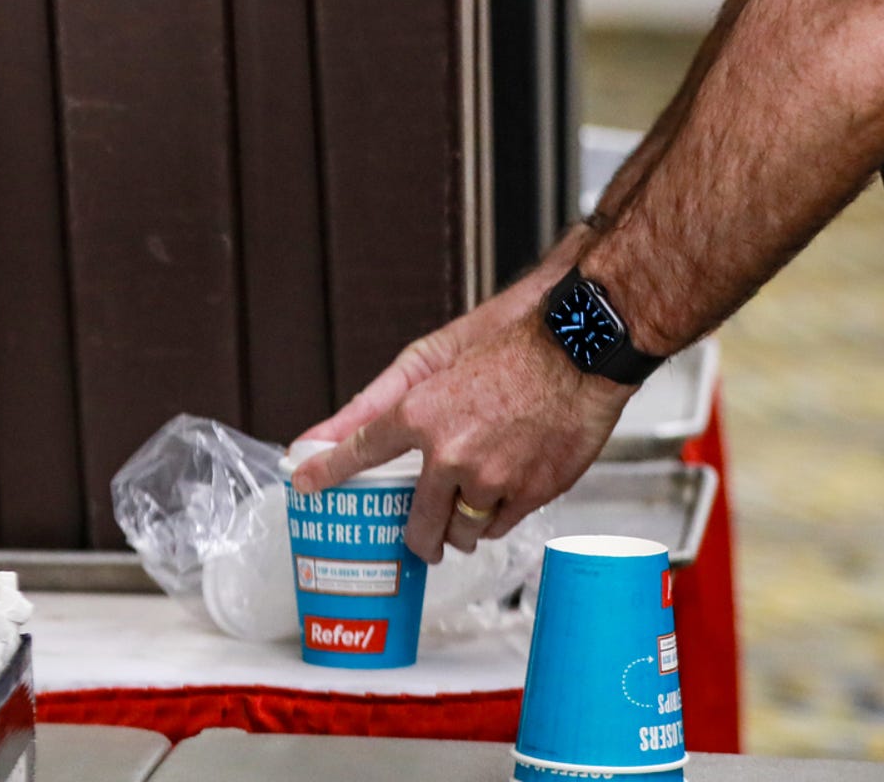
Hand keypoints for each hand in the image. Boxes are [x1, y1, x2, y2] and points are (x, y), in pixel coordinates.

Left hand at [295, 243, 624, 563]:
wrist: (578, 351)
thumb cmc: (512, 346)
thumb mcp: (436, 356)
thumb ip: (380, 398)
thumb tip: (334, 427)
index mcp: (421, 414)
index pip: (360, 452)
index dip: (328, 472)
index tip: (305, 485)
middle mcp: (451, 453)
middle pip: (418, 524)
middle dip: (416, 537)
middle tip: (418, 537)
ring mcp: (493, 479)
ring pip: (462, 532)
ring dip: (460, 525)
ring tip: (471, 501)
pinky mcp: (531, 493)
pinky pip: (499, 526)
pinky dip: (496, 516)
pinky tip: (502, 490)